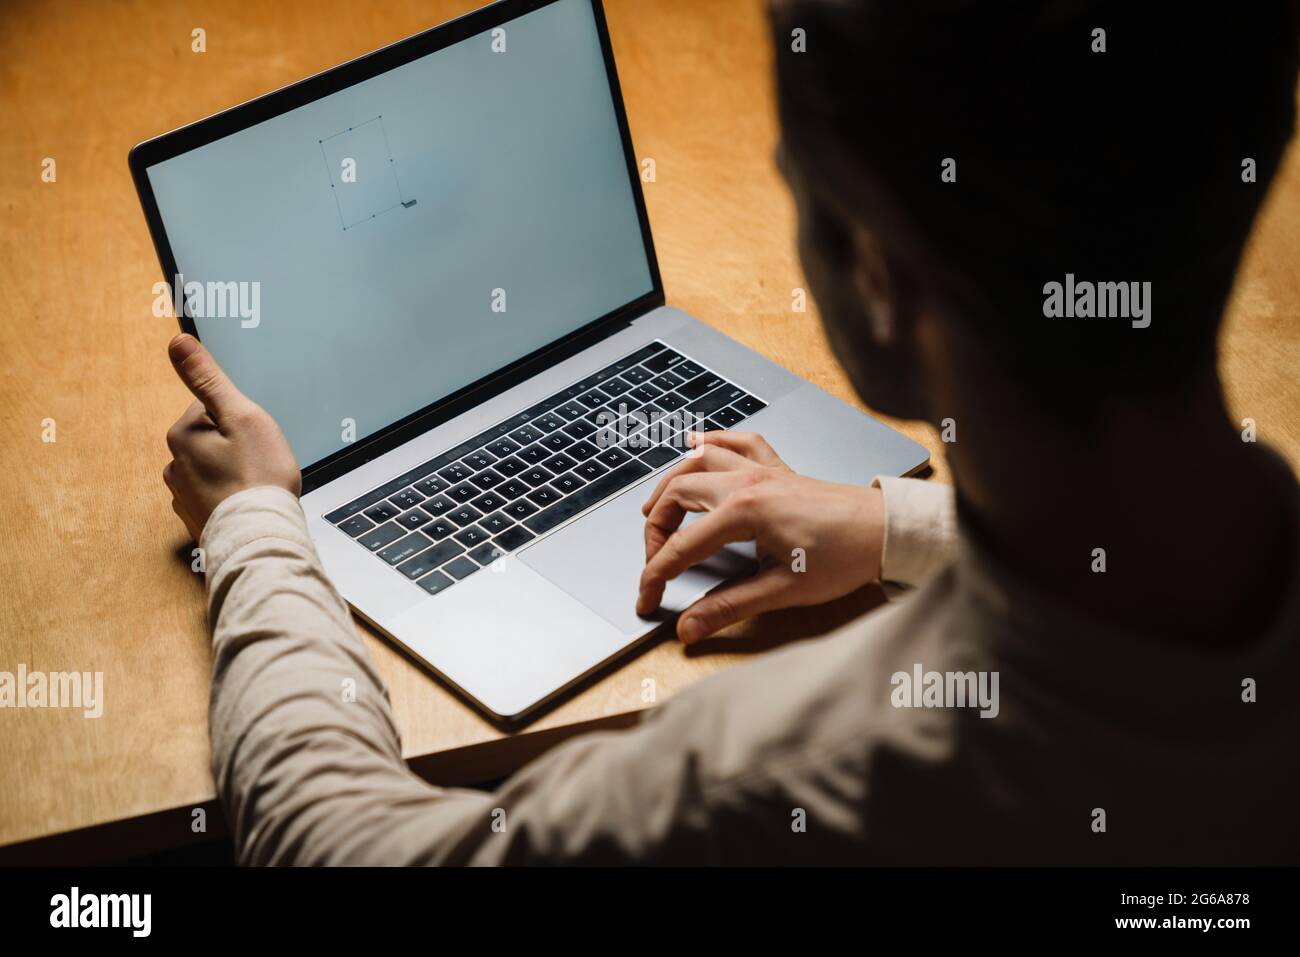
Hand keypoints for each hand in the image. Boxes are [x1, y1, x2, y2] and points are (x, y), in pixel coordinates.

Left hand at [163, 334, 299, 539]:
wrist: (260, 536)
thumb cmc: (258, 477)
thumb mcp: (240, 415)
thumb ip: (208, 378)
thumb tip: (177, 342)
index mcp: (182, 435)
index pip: (213, 409)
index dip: (240, 421)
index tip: (253, 439)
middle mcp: (175, 465)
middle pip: (212, 440)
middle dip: (236, 447)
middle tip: (258, 463)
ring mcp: (183, 495)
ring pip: (214, 469)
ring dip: (234, 474)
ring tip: (255, 486)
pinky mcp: (196, 519)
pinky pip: (215, 497)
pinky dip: (231, 498)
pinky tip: (248, 503)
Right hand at [637, 431, 884, 643]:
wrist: (886, 530)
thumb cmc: (846, 556)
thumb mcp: (784, 590)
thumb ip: (730, 606)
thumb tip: (691, 626)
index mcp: (745, 511)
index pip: (682, 546)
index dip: (656, 575)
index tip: (646, 598)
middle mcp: (747, 482)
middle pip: (677, 493)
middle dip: (656, 530)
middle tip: (655, 561)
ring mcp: (761, 469)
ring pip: (697, 460)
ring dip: (671, 483)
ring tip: (655, 510)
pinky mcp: (777, 468)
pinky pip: (735, 442)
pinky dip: (711, 443)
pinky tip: (697, 447)